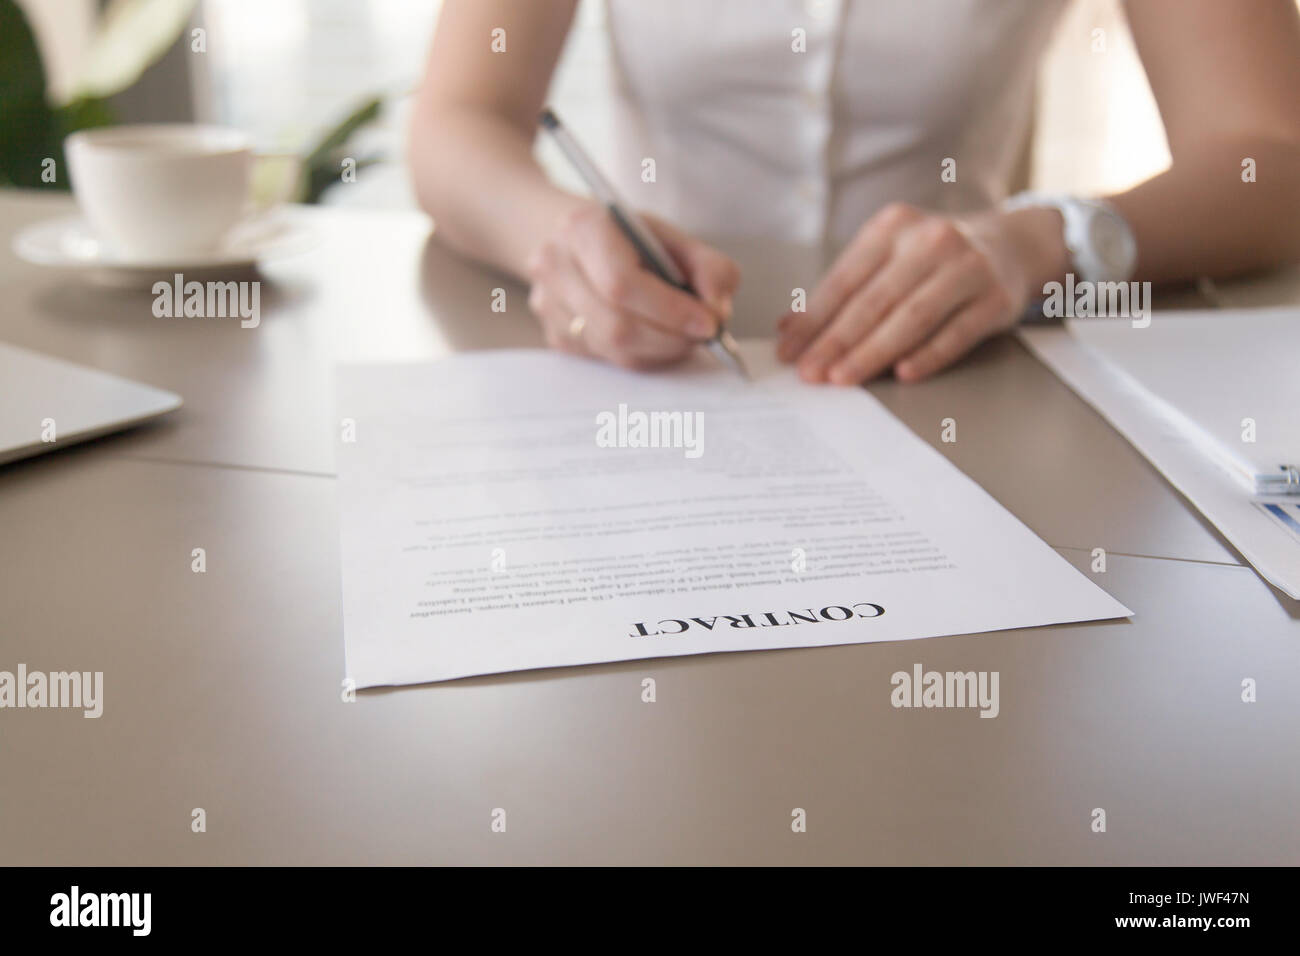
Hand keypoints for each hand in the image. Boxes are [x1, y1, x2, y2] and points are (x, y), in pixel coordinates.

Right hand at [525, 201, 739, 369]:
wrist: (576, 240)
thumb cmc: (628, 239)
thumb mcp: (673, 237)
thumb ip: (709, 267)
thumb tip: (717, 309)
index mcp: (583, 227)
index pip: (622, 283)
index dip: (670, 310)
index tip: (708, 322)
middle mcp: (555, 265)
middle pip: (617, 325)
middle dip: (671, 338)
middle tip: (705, 335)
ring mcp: (549, 304)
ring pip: (614, 349)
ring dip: (661, 350)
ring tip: (685, 336)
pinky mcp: (556, 335)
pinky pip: (608, 360)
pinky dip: (644, 355)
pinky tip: (658, 338)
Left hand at [776, 202, 1062, 383]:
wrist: (1011, 244)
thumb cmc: (934, 259)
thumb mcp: (888, 256)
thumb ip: (843, 290)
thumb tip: (788, 329)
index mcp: (892, 227)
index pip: (845, 279)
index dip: (814, 318)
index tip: (788, 351)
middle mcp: (930, 241)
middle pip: (875, 300)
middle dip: (836, 341)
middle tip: (810, 373)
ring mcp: (967, 267)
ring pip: (912, 316)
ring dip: (873, 352)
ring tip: (843, 378)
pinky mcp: (996, 298)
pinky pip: (957, 332)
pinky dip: (929, 354)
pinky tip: (903, 374)